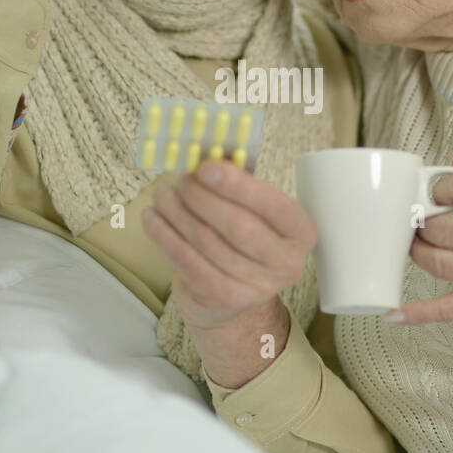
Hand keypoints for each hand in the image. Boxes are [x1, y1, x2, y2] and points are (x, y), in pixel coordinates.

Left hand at [141, 160, 317, 333]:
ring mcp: (257, 286)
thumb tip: (205, 154)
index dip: (238, 186)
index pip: (274, 206)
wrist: (234, 297)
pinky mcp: (224, 298)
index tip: (206, 167)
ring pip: (208, 242)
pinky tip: (152, 218)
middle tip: (180, 180)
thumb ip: (237, 183)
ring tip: (163, 195)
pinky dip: (165, 236)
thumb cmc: (243, 237)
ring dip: (177, 213)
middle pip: (239, 226)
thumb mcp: (252, 210)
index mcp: (300, 232)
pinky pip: (188, 262)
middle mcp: (286, 263)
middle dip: (203, 198)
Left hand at [384, 156, 452, 328]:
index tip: (439, 191)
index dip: (439, 187)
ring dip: (418, 250)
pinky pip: (448, 310)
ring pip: (435, 262)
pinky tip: (392, 313)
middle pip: (438, 228)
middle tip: (421, 217)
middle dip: (422, 219)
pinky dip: (417, 313)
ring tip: (417, 242)